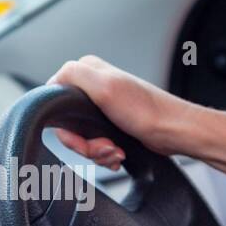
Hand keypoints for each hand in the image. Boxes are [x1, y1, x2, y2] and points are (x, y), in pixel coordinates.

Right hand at [48, 54, 199, 168]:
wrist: (174, 132)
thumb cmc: (147, 112)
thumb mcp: (105, 87)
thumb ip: (74, 75)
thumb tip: (51, 81)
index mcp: (87, 71)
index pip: (54, 100)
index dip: (66, 126)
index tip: (83, 136)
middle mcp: (93, 87)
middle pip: (68, 125)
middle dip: (85, 144)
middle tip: (104, 146)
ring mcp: (101, 107)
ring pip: (81, 138)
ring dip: (97, 152)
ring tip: (115, 151)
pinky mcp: (110, 124)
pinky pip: (94, 144)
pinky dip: (105, 154)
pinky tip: (118, 154)